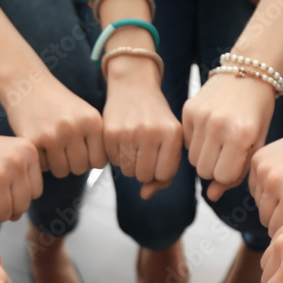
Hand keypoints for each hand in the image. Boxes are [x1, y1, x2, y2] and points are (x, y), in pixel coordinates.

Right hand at [0, 126, 42, 222]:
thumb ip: (24, 173)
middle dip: (4, 205)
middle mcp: (17, 160)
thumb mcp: (5, 154)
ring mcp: (0, 174)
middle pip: (23, 204)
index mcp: (28, 150)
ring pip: (9, 214)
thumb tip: (25, 209)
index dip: (13, 194)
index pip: (34, 192)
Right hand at [5, 77, 106, 177]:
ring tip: (51, 148)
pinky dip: (40, 160)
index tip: (81, 152)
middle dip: (72, 163)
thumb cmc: (57, 103)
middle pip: (80, 168)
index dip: (89, 160)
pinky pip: (43, 166)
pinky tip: (39, 144)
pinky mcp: (33, 140)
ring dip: (56, 164)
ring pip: (61, 171)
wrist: (28, 84)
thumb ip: (95, 139)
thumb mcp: (85, 114)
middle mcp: (75, 128)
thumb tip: (97, 166)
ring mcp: (53, 135)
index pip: (100, 161)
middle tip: (63, 150)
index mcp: (92, 121)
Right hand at [103, 67, 182, 198]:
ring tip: (134, 146)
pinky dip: (117, 156)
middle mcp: (152, 132)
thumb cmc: (157, 119)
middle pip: (145, 176)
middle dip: (144, 169)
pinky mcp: (110, 132)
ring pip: (128, 172)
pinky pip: (114, 162)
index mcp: (173, 133)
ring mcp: (129, 132)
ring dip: (130, 165)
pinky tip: (122, 140)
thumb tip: (145, 195)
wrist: (134, 87)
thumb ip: (165, 174)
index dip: (160, 170)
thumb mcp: (170, 141)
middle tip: (144, 152)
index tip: (159, 157)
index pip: (164, 174)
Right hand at [182, 72, 275, 200]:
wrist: (249, 70)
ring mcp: (200, 117)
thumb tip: (211, 195)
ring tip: (219, 141)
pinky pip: (185, 142)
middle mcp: (218, 125)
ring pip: (192, 159)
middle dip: (214, 168)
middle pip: (204, 171)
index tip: (237, 162)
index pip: (223, 176)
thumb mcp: (256, 141)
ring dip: (204, 156)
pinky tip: (210, 128)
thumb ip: (237, 171)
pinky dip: (196, 142)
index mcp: (241, 135)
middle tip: (226, 154)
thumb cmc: (258, 110)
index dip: (230, 174)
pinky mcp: (188, 109)